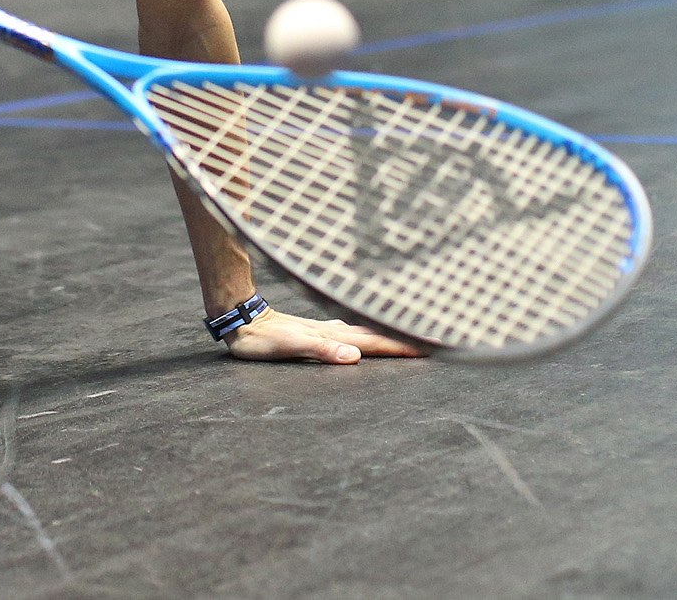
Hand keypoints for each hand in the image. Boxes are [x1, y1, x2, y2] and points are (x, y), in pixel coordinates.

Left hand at [220, 307, 424, 363]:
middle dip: (405, 340)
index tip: (430, 348)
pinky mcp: (318, 331)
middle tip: (434, 344)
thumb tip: (354, 357)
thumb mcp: (290, 346)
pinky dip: (368, 333)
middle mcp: (335, 331)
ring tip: (410, 338)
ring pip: (366, 332)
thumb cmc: (263, 339)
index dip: (402, 346)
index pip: (375, 343)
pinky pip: (352, 331)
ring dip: (389, 336)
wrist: (242, 320)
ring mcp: (328, 329)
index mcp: (333, 337)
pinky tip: (367, 333)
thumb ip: (321, 350)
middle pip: (377, 336)